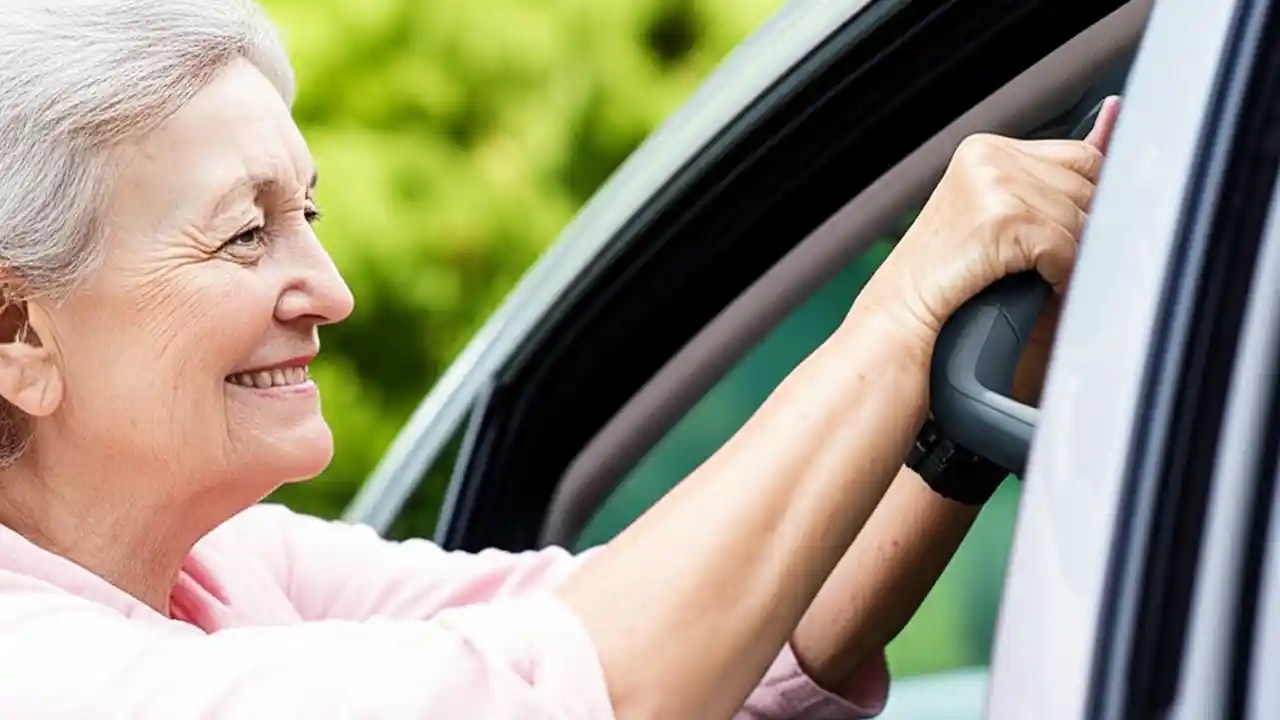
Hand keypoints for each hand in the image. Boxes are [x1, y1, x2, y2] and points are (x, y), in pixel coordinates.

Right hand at [853, 97, 1120, 375]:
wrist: (901, 309)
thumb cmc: (945, 271)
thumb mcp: (993, 211)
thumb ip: (1048, 178)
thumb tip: (1115, 117)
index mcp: (986, 147)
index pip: (1080, 157)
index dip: (1086, 201)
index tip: (1073, 232)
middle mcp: (990, 156)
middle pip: (1087, 186)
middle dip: (1079, 231)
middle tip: (1048, 261)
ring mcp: (994, 184)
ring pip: (1080, 218)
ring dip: (1070, 257)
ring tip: (1040, 276)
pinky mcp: (1002, 219)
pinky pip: (1065, 246)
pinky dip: (1060, 274)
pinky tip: (1038, 285)